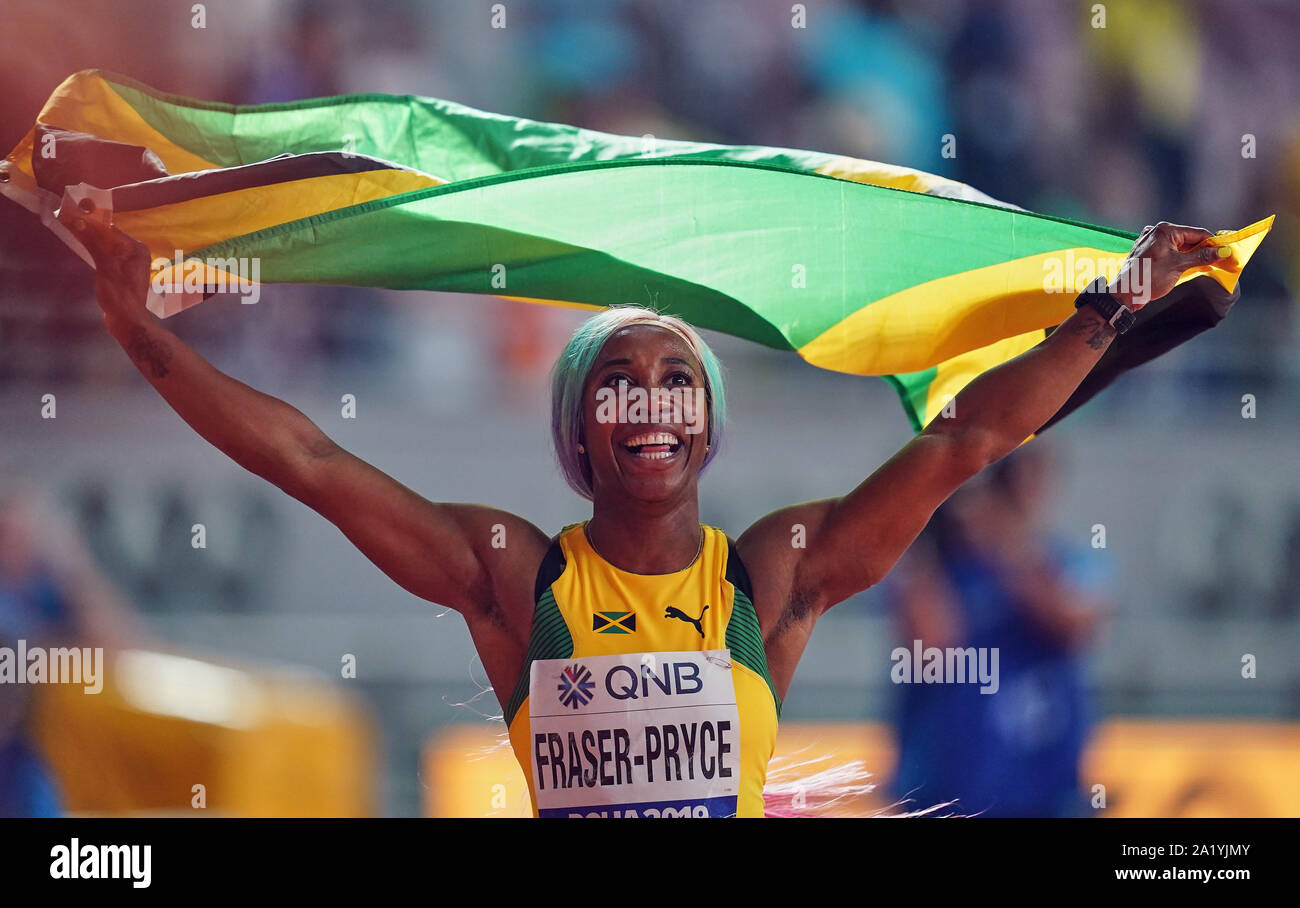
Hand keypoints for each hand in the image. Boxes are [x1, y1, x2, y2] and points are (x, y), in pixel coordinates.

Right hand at [58, 207, 152, 323]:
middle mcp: (135, 253)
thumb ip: (93, 243)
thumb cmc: (119, 294)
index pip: (111, 229)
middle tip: (69, 220)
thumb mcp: (105, 266)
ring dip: (91, 241)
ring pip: (106, 247)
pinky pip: (106, 257)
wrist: (127, 321)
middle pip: (109, 237)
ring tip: (72, 230)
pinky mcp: (121, 273)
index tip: (74, 213)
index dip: (92, 222)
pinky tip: (83, 247)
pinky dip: (95, 252)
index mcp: (136, 249)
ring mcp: (129, 264)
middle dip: (90, 230)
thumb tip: (79, 221)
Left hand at [1108, 221, 1225, 309]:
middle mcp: (1156, 232)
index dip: (1213, 243)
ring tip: (1207, 265)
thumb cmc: (1148, 278)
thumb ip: (1202, 257)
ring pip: (1179, 246)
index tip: (1226, 252)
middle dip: (1202, 250)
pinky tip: (1189, 266)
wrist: (1125, 294)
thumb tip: (1222, 251)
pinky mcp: (1147, 252)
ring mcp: (1150, 242)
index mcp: (1165, 230)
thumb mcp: (1179, 266)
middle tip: (1219, 260)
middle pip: (1188, 239)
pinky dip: (1180, 258)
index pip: (1197, 233)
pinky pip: (1169, 252)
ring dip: (1192, 255)